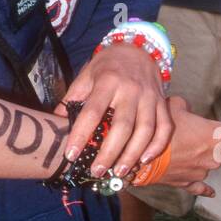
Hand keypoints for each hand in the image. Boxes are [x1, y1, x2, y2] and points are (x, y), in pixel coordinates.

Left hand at [53, 42, 171, 178]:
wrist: (138, 48)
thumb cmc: (108, 65)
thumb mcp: (86, 75)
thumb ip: (72, 98)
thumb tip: (55, 123)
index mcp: (107, 81)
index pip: (92, 111)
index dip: (81, 135)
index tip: (71, 155)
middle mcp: (131, 90)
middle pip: (122, 126)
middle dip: (109, 152)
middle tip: (97, 171)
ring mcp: (149, 97)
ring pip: (145, 130)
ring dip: (132, 154)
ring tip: (120, 173)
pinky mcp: (162, 102)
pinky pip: (165, 127)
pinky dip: (157, 146)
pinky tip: (144, 160)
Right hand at [136, 97, 220, 196]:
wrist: (140, 160)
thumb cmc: (158, 131)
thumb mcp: (170, 108)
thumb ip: (183, 106)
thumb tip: (184, 107)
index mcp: (214, 136)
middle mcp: (213, 156)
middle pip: (218, 146)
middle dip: (204, 138)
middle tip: (182, 131)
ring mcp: (202, 173)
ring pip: (205, 161)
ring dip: (193, 153)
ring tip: (170, 146)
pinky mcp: (189, 184)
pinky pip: (200, 186)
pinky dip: (203, 187)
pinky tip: (211, 194)